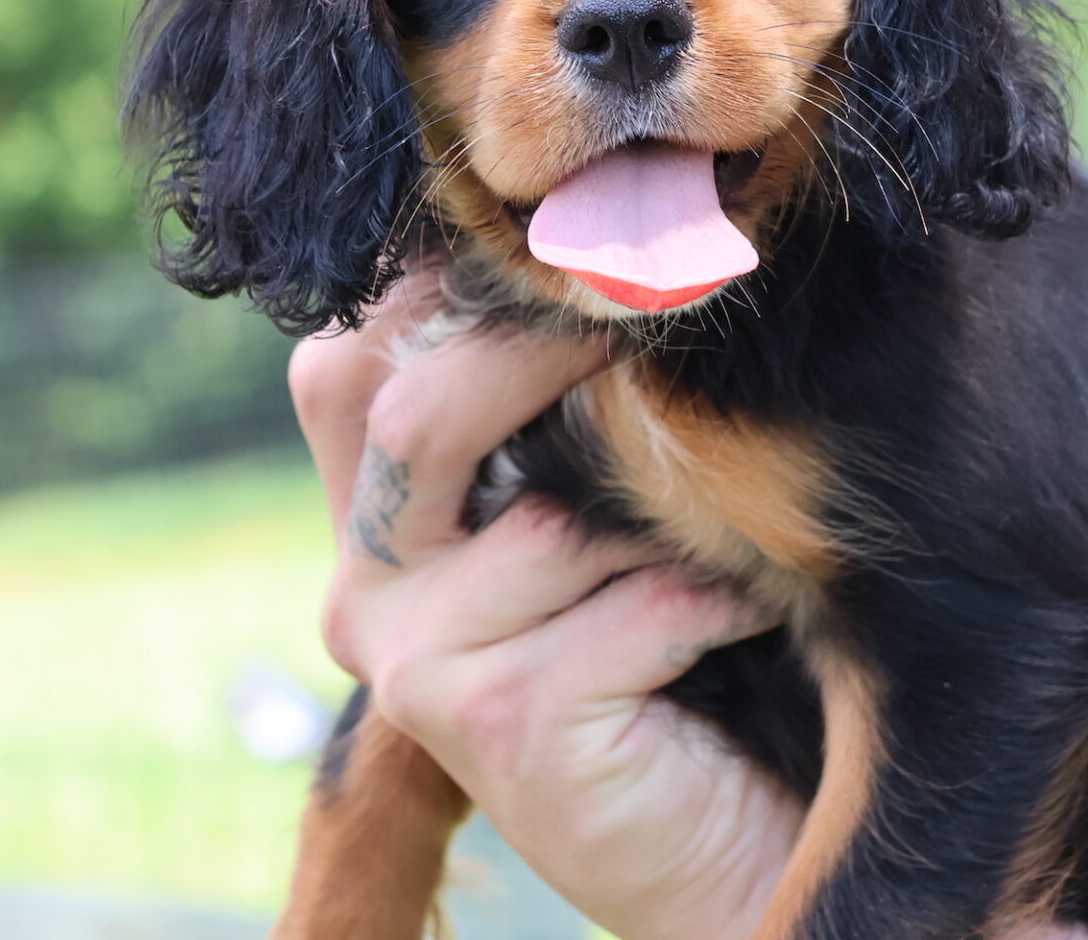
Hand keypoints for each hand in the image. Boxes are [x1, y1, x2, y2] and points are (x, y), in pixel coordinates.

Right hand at [289, 281, 803, 939]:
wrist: (720, 835)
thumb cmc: (665, 650)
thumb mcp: (588, 511)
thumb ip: (548, 418)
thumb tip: (591, 252)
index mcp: (371, 531)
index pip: (343, 367)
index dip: (442, 296)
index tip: (570, 262)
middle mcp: (361, 597)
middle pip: (412, 414)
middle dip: (546, 353)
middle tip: (661, 321)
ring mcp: (415, 670)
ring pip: (549, 517)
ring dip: (668, 518)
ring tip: (727, 540)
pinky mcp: (497, 731)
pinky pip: (633, 608)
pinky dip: (713, 604)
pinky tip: (745, 622)